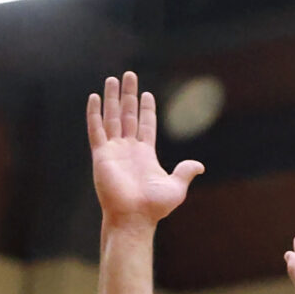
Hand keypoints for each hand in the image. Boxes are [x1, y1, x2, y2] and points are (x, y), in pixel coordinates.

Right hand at [88, 71, 203, 226]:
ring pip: (112, 117)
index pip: (145, 125)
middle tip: (130, 75)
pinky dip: (95, 113)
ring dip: (112, 98)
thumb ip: (185, 172)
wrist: (134, 218)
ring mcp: (114, 150)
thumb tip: (199, 166)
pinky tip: (96, 97)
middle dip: (129, 95)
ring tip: (113, 78)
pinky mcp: (101, 155)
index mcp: (145, 154)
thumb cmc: (154, 207)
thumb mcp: (176, 187)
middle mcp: (128, 149)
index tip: (146, 93)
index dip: (146, 109)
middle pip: (128, 115)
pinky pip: (96, 130)